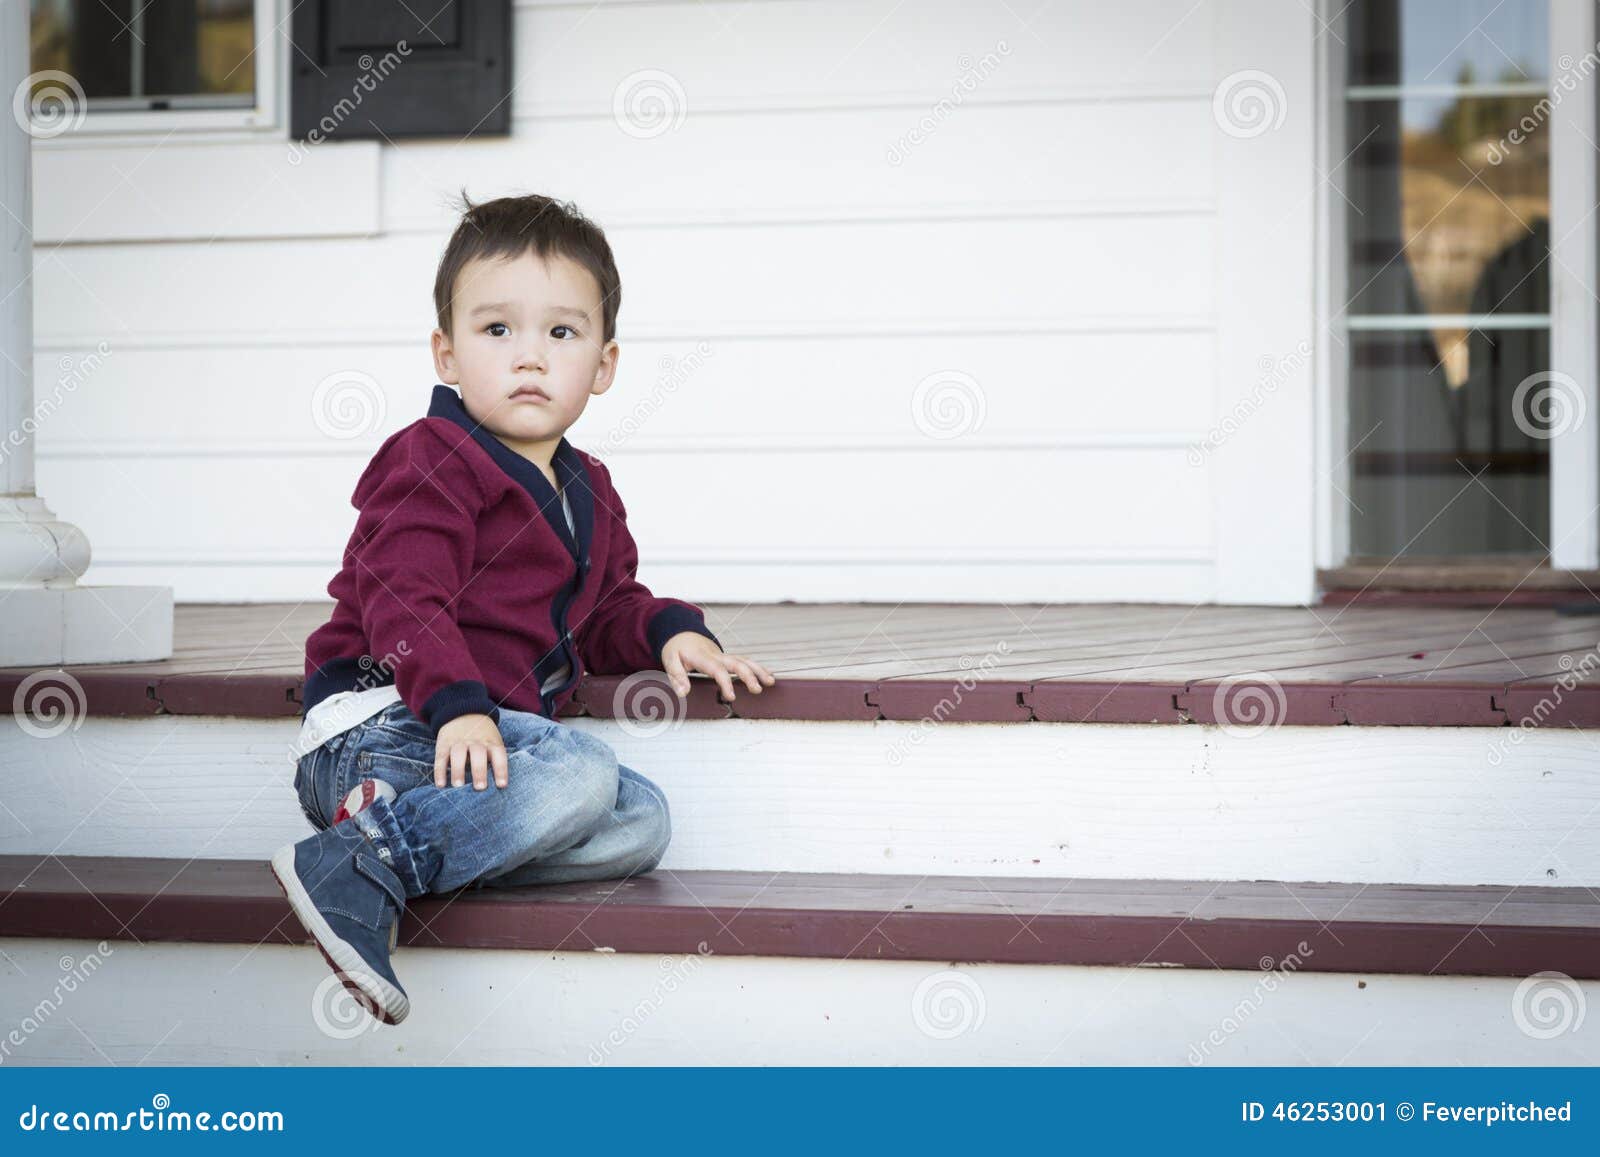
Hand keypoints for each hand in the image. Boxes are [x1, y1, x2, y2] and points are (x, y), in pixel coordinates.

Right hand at [434, 713, 508, 789]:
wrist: (463, 712)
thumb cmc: (483, 736)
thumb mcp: (493, 741)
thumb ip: (495, 759)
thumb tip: (497, 786)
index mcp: (491, 741)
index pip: (498, 754)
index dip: (501, 770)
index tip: (501, 785)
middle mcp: (475, 740)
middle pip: (478, 753)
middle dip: (479, 770)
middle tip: (479, 788)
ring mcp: (458, 741)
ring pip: (458, 754)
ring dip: (458, 770)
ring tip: (458, 786)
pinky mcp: (444, 744)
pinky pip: (441, 757)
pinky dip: (439, 771)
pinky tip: (440, 784)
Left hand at [661, 631, 777, 700]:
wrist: (681, 634)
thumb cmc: (676, 649)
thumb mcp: (670, 661)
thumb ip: (677, 677)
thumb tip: (684, 693)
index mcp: (702, 656)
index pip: (717, 669)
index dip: (725, 683)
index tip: (731, 697)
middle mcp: (716, 654)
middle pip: (736, 662)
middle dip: (748, 675)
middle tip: (757, 690)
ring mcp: (723, 655)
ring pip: (744, 660)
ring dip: (758, 670)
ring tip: (770, 682)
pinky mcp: (727, 657)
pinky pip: (744, 660)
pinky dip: (757, 667)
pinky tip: (767, 675)